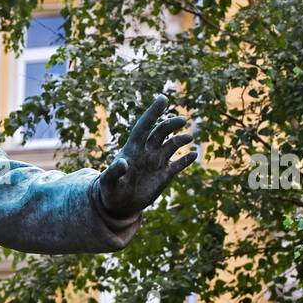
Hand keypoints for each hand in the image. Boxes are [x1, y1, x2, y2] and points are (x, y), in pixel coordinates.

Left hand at [96, 94, 197, 218]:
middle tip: (182, 120)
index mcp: (133, 149)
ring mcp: (157, 162)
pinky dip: (187, 160)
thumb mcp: (108, 183)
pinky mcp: (165, 175)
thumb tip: (123, 163)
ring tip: (189, 138)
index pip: (144, 126)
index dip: (153, 112)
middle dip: (171, 124)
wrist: (119, 204)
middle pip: (161, 132)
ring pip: (172, 145)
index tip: (163, 98)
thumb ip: (114, 172)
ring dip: (181, 140)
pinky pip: (178, 164)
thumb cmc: (110, 191)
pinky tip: (194, 155)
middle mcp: (147, 151)